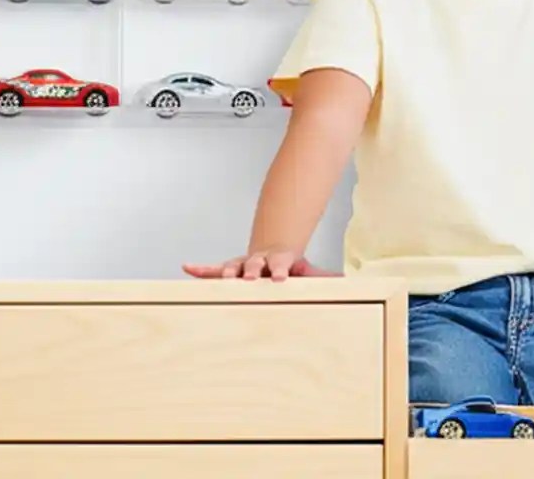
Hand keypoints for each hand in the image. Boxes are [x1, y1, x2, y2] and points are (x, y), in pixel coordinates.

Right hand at [182, 251, 339, 280]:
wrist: (273, 253)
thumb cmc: (291, 268)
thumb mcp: (311, 272)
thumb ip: (325, 277)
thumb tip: (346, 280)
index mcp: (278, 261)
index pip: (280, 264)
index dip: (280, 269)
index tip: (280, 278)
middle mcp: (257, 260)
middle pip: (253, 263)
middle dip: (250, 270)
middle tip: (247, 278)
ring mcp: (242, 265)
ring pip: (232, 267)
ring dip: (227, 273)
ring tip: (223, 278)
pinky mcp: (229, 271)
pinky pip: (212, 271)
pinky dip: (200, 270)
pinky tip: (187, 268)